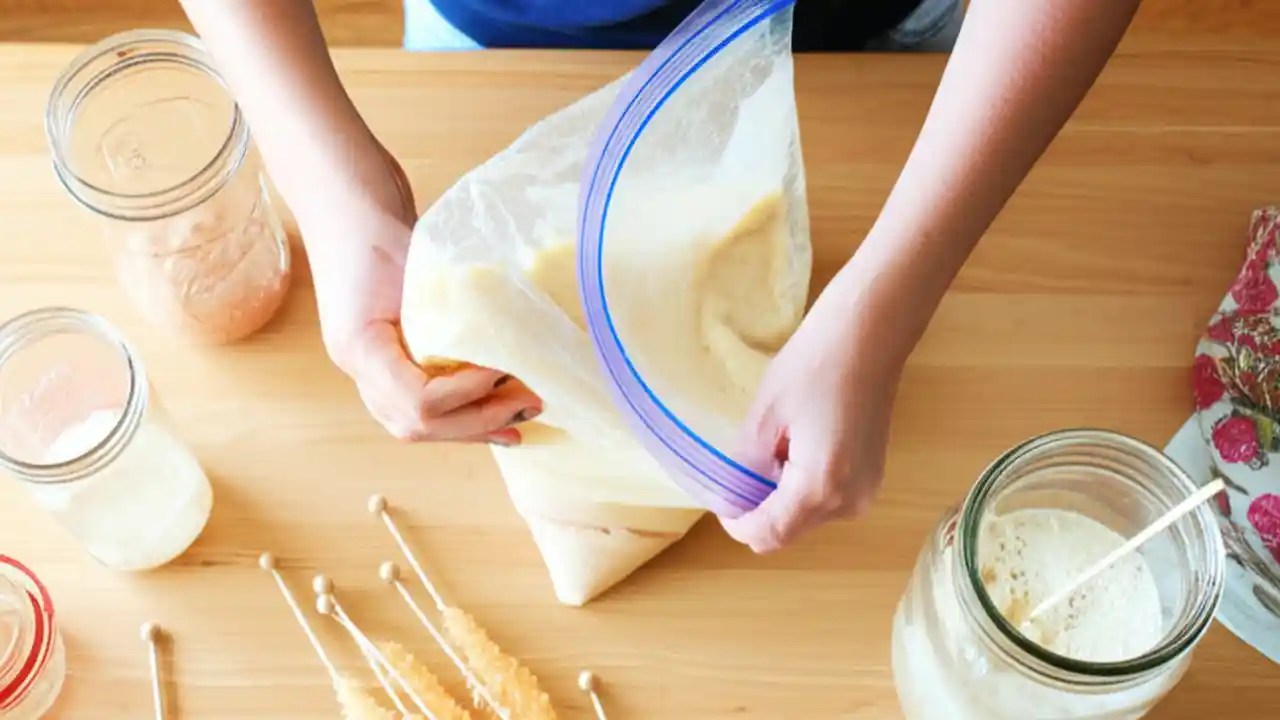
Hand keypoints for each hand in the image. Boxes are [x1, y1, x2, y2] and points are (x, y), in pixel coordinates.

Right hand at [302, 146, 540, 444]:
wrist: (339, 194)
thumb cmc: (371, 217)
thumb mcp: (415, 259)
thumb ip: (451, 303)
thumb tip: (509, 337)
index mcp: (358, 346)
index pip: (418, 402)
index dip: (468, 394)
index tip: (504, 370)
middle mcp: (355, 367)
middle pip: (416, 425)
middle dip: (477, 422)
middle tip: (530, 403)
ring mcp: (364, 367)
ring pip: (416, 425)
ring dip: (470, 426)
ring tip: (519, 417)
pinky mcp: (382, 358)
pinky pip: (418, 405)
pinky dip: (457, 411)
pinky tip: (493, 412)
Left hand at [721, 272, 904, 552]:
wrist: (869, 335)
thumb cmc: (812, 365)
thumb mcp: (763, 418)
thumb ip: (745, 467)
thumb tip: (734, 498)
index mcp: (819, 488)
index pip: (768, 535)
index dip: (737, 525)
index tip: (721, 497)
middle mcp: (848, 502)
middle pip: (788, 530)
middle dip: (760, 507)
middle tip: (746, 461)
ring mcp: (866, 492)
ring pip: (806, 516)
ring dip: (782, 495)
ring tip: (777, 445)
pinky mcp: (872, 478)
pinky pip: (827, 499)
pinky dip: (804, 485)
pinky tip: (800, 445)